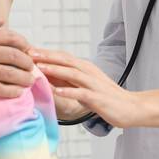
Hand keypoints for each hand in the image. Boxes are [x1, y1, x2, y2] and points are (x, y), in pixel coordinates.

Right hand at [0, 16, 35, 97]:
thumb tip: (2, 22)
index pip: (12, 38)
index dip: (25, 45)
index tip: (28, 51)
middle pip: (15, 57)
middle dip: (28, 63)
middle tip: (32, 68)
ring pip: (10, 74)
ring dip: (24, 79)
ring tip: (29, 81)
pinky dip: (12, 91)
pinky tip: (17, 92)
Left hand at [30, 48, 144, 128]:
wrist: (131, 107)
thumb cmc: (105, 97)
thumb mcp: (83, 86)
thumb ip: (66, 80)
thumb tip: (45, 76)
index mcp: (84, 68)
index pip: (62, 57)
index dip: (45, 53)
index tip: (27, 50)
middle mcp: (89, 72)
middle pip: (65, 60)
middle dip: (46, 56)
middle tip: (28, 54)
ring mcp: (94, 84)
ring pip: (72, 74)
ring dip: (55, 70)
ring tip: (39, 69)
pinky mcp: (98, 98)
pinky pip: (82, 93)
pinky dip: (69, 91)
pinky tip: (57, 91)